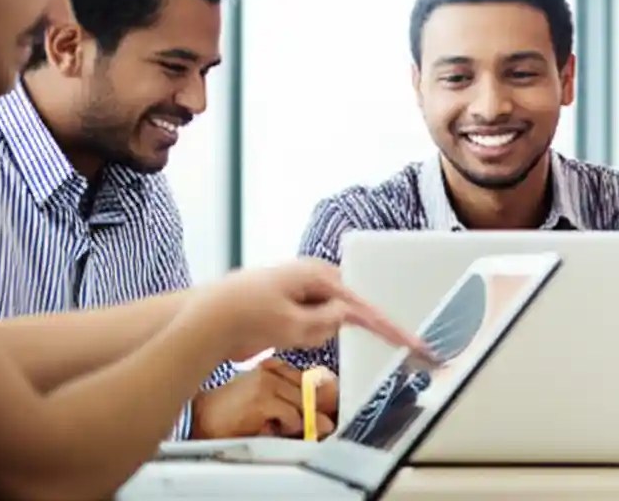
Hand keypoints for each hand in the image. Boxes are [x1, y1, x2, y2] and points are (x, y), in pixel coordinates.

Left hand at [183, 258, 433, 363]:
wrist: (204, 318)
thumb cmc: (245, 315)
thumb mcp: (294, 326)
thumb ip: (327, 322)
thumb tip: (348, 316)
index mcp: (318, 275)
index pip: (364, 305)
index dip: (390, 327)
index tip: (414, 343)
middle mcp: (312, 277)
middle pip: (347, 310)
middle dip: (339, 329)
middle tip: (314, 337)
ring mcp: (300, 290)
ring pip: (326, 321)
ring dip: (315, 334)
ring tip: (279, 332)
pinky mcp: (290, 304)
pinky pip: (311, 323)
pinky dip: (305, 333)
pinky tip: (278, 334)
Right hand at [191, 358, 339, 438]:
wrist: (199, 419)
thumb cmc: (230, 412)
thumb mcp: (266, 403)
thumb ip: (293, 402)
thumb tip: (325, 417)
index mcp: (271, 365)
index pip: (309, 377)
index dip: (322, 395)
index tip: (329, 409)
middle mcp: (270, 369)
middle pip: (310, 389)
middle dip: (316, 410)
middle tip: (321, 424)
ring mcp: (266, 382)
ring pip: (303, 402)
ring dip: (300, 420)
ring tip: (283, 426)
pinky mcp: (261, 399)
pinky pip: (292, 415)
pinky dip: (289, 426)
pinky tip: (272, 428)